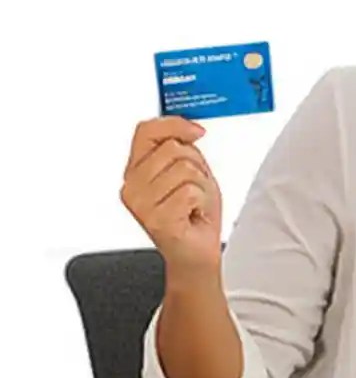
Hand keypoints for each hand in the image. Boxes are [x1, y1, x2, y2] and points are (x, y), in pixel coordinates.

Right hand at [120, 117, 222, 272]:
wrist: (196, 253)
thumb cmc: (193, 214)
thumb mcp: (191, 172)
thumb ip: (183, 149)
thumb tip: (190, 128)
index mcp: (136, 171)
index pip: (146, 131)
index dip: (174, 124)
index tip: (196, 131)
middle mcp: (132, 187)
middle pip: (173, 148)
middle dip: (196, 165)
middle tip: (195, 188)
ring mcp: (141, 204)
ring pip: (185, 168)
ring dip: (202, 186)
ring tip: (194, 203)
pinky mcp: (156, 219)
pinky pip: (191, 191)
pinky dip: (202, 201)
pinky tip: (193, 214)